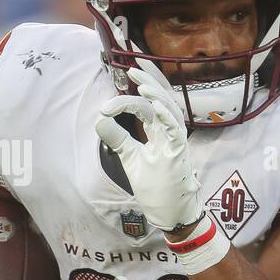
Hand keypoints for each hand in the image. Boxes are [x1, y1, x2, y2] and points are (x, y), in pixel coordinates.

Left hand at [94, 63, 202, 232]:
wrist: (169, 212)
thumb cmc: (155, 187)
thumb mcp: (130, 157)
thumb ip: (118, 137)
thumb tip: (100, 119)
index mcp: (160, 132)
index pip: (147, 106)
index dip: (130, 98)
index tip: (108, 105)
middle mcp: (170, 133)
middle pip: (164, 99)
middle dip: (150, 80)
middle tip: (133, 66)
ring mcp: (177, 143)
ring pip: (172, 111)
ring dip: (158, 96)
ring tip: (142, 84)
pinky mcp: (179, 154)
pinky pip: (176, 130)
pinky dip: (166, 116)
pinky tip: (155, 105)